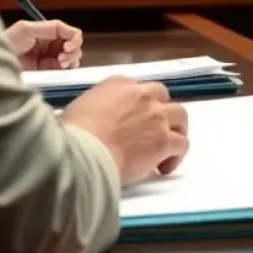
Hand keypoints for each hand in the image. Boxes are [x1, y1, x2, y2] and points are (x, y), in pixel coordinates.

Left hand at [7, 19, 82, 70]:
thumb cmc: (8, 42)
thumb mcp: (26, 29)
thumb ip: (49, 27)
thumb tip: (71, 34)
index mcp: (49, 33)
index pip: (71, 33)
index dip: (74, 39)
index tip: (67, 47)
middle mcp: (52, 46)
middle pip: (75, 46)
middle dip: (73, 52)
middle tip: (62, 58)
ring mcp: (50, 60)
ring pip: (72, 59)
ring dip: (71, 61)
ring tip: (61, 64)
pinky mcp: (47, 73)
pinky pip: (64, 72)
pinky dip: (67, 71)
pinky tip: (60, 70)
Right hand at [62, 78, 188, 184]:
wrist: (80, 154)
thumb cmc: (70, 135)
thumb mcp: (78, 110)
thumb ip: (96, 109)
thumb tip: (97, 122)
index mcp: (118, 84)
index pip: (138, 88)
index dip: (138, 105)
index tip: (132, 120)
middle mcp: (143, 95)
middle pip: (163, 97)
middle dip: (161, 112)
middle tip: (152, 132)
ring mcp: (157, 116)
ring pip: (180, 117)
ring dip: (175, 130)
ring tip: (166, 149)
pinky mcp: (164, 140)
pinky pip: (182, 144)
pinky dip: (176, 155)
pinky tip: (164, 168)